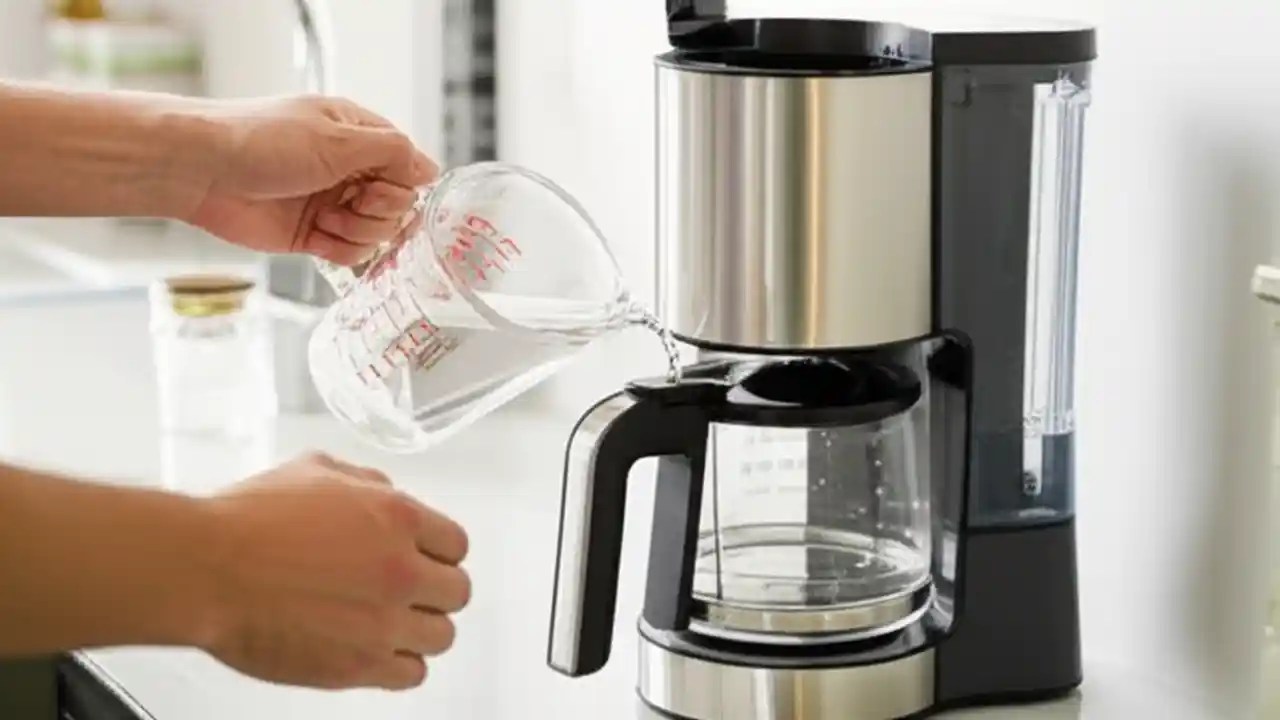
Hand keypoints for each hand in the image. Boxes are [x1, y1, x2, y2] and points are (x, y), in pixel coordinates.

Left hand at [189, 96, 436, 265]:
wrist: (202, 172)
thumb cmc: (262, 142)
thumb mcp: (337, 138)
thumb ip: (392, 153)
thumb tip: (431, 169)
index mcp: (357, 136)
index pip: (408, 166)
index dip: (401, 184)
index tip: (375, 184)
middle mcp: (348, 170)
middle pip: (398, 205)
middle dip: (379, 212)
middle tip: (348, 202)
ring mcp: (332, 204)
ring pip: (378, 233)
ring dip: (357, 232)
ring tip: (325, 219)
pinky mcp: (313, 236)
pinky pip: (352, 253)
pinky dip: (342, 250)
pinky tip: (319, 238)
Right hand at [200, 452, 469, 689]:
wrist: (206, 570)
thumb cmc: (247, 520)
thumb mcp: (314, 471)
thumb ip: (366, 483)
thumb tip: (386, 494)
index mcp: (397, 517)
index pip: (457, 544)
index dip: (439, 551)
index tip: (425, 558)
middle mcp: (401, 570)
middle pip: (457, 592)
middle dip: (435, 590)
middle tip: (409, 592)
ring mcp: (383, 622)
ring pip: (442, 637)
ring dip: (421, 629)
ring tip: (391, 623)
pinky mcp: (358, 666)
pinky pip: (411, 674)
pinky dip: (400, 665)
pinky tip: (378, 651)